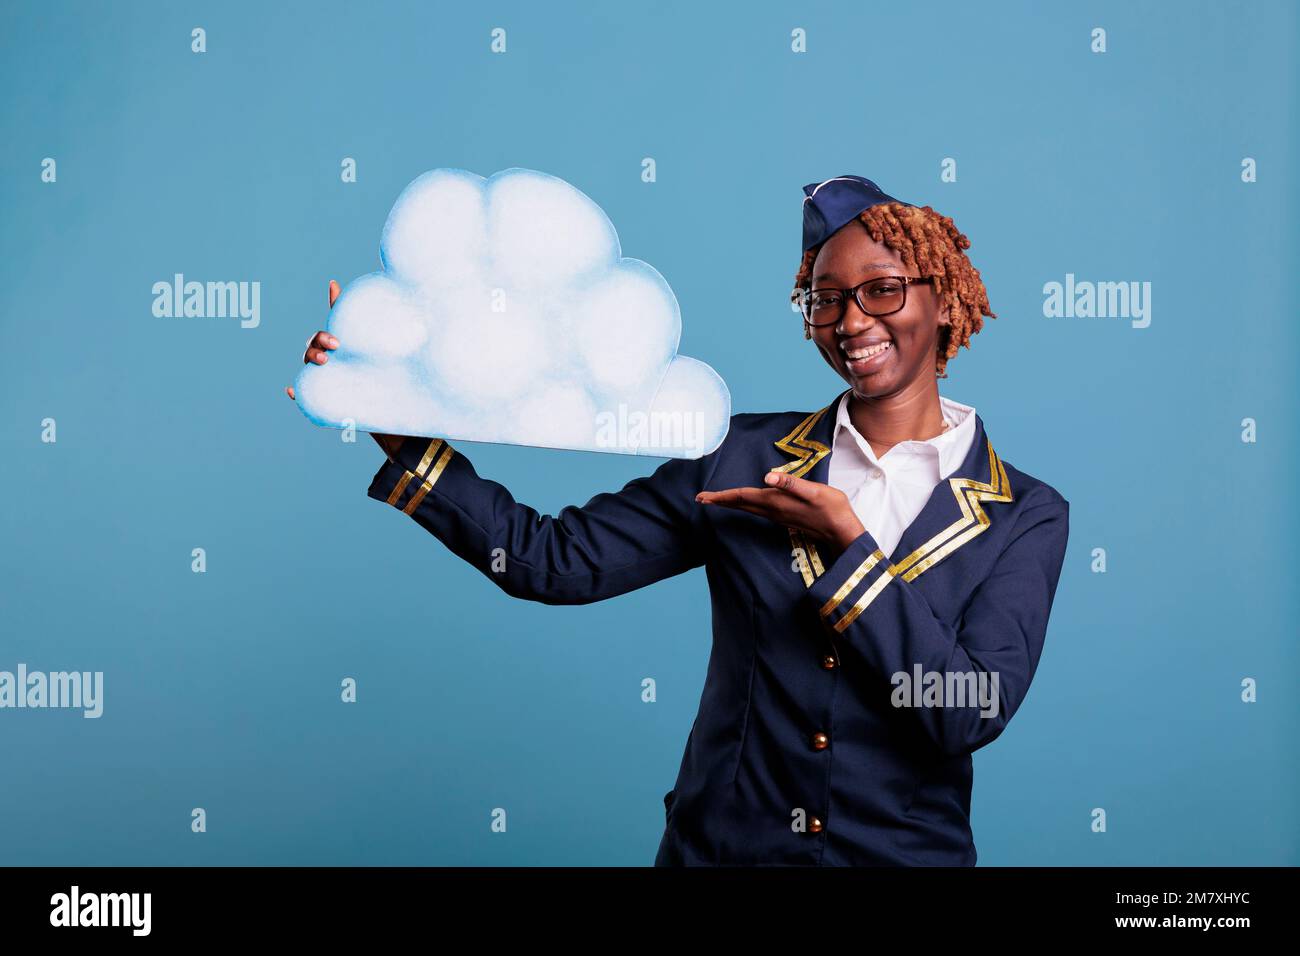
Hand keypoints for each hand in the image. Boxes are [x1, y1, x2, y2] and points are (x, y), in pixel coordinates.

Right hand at [285, 279, 407, 461]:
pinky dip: (298, 392)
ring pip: (309, 365)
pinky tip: (293, 389)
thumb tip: (402, 312)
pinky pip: (309, 396)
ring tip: (323, 360)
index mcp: (353, 351)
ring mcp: (334, 382)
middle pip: (316, 344)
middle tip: (336, 344)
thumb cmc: (400, 386)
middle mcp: (341, 364)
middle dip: (318, 340)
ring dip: (309, 358)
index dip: (331, 308)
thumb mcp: (400, 359)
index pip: (334, 328)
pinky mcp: (333, 402)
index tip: (334, 286)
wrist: (405, 423)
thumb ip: (397, 334)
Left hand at [695, 470, 866, 550]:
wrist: (842, 531)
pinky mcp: (784, 517)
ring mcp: (777, 516)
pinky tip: (746, 503)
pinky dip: (745, 505)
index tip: (701, 497)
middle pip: (740, 504)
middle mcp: (772, 511)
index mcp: (775, 502)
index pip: (742, 497)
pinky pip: (757, 510)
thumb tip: (768, 476)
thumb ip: (791, 483)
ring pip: (747, 508)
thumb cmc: (832, 508)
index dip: (721, 496)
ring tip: (716, 500)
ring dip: (730, 503)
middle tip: (700, 499)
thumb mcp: (814, 491)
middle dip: (720, 501)